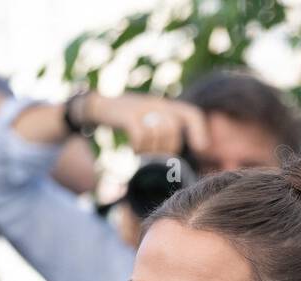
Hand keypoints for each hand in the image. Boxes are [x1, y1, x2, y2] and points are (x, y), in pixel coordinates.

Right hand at [89, 93, 209, 156]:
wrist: (99, 106)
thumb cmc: (127, 118)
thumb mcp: (148, 118)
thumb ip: (163, 130)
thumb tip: (174, 156)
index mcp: (164, 105)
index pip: (190, 114)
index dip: (199, 130)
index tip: (201, 148)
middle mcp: (156, 104)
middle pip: (174, 129)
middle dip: (169, 147)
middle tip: (156, 156)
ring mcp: (142, 108)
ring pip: (158, 133)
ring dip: (151, 149)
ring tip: (142, 153)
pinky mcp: (128, 116)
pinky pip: (141, 135)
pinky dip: (139, 147)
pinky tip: (134, 150)